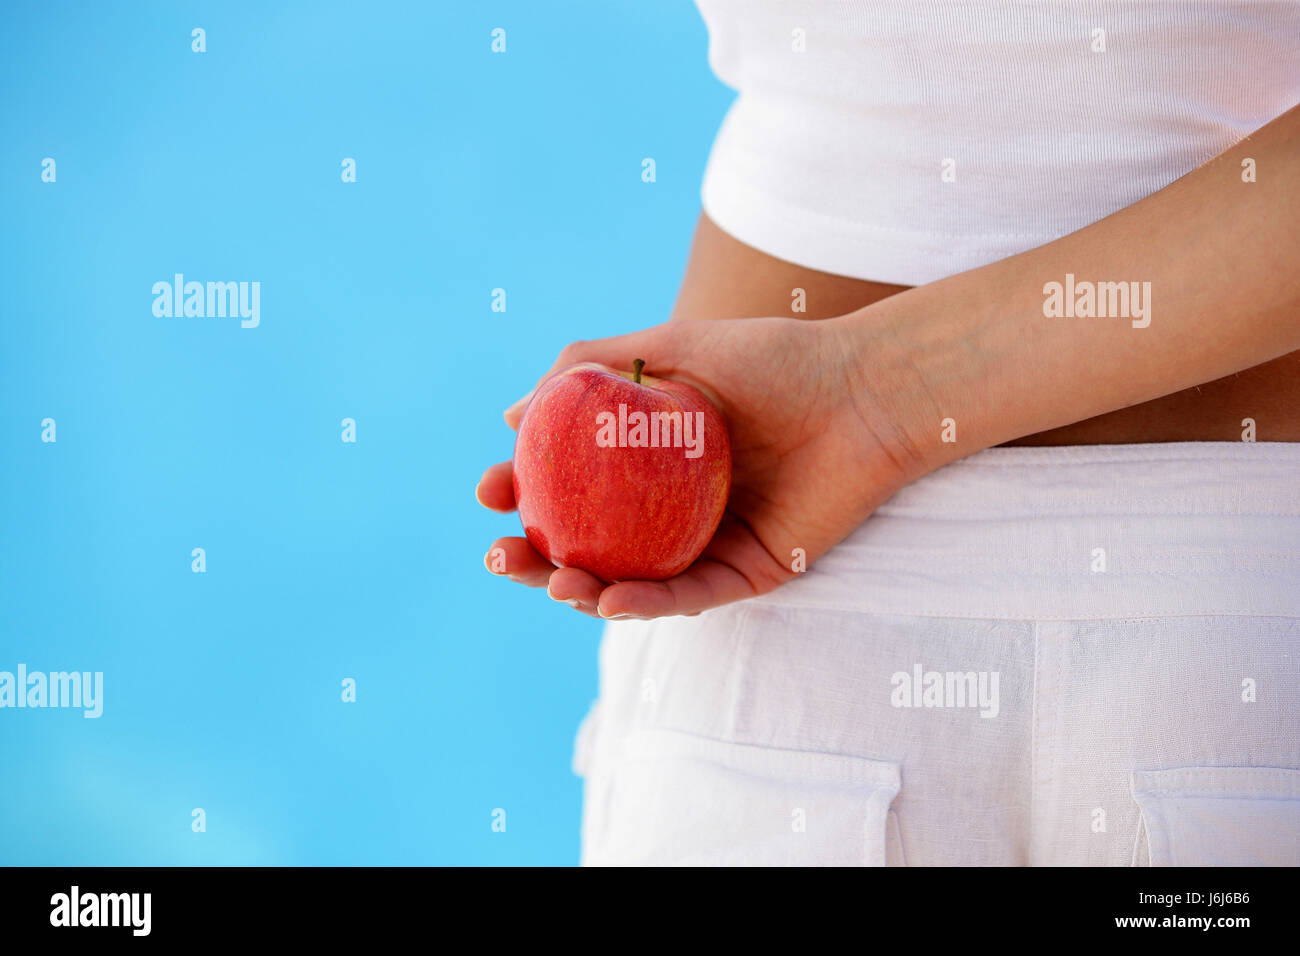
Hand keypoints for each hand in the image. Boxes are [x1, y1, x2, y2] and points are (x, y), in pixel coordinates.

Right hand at [477, 315, 933, 618]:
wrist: (864, 391)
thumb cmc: (774, 360)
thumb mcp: (670, 347)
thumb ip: (589, 365)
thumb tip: (512, 414)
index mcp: (644, 460)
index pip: (567, 486)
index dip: (519, 494)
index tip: (486, 491)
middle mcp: (666, 507)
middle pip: (586, 544)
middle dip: (534, 560)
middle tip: (501, 555)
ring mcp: (703, 543)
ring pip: (627, 582)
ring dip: (579, 590)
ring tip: (553, 581)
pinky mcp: (746, 573)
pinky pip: (687, 596)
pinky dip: (645, 603)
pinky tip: (608, 598)